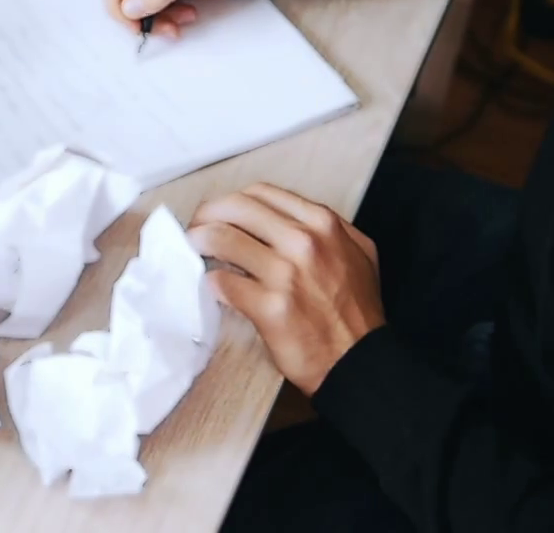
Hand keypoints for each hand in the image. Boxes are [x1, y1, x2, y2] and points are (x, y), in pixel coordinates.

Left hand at [188, 183, 384, 395]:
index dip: (231, 200)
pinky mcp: (269, 307)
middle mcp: (304, 242)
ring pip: (221, 239)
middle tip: (195, 229)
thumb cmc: (357, 311)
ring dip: (198, 242)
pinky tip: (211, 285)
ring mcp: (286, 274)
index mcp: (322, 223)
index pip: (260, 193)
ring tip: (192, 250)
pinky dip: (210, 281)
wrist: (360, 361)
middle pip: (235, 209)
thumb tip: (279, 217)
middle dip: (207, 215)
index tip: (219, 212)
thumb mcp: (356, 252)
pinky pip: (223, 283)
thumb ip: (323, 228)